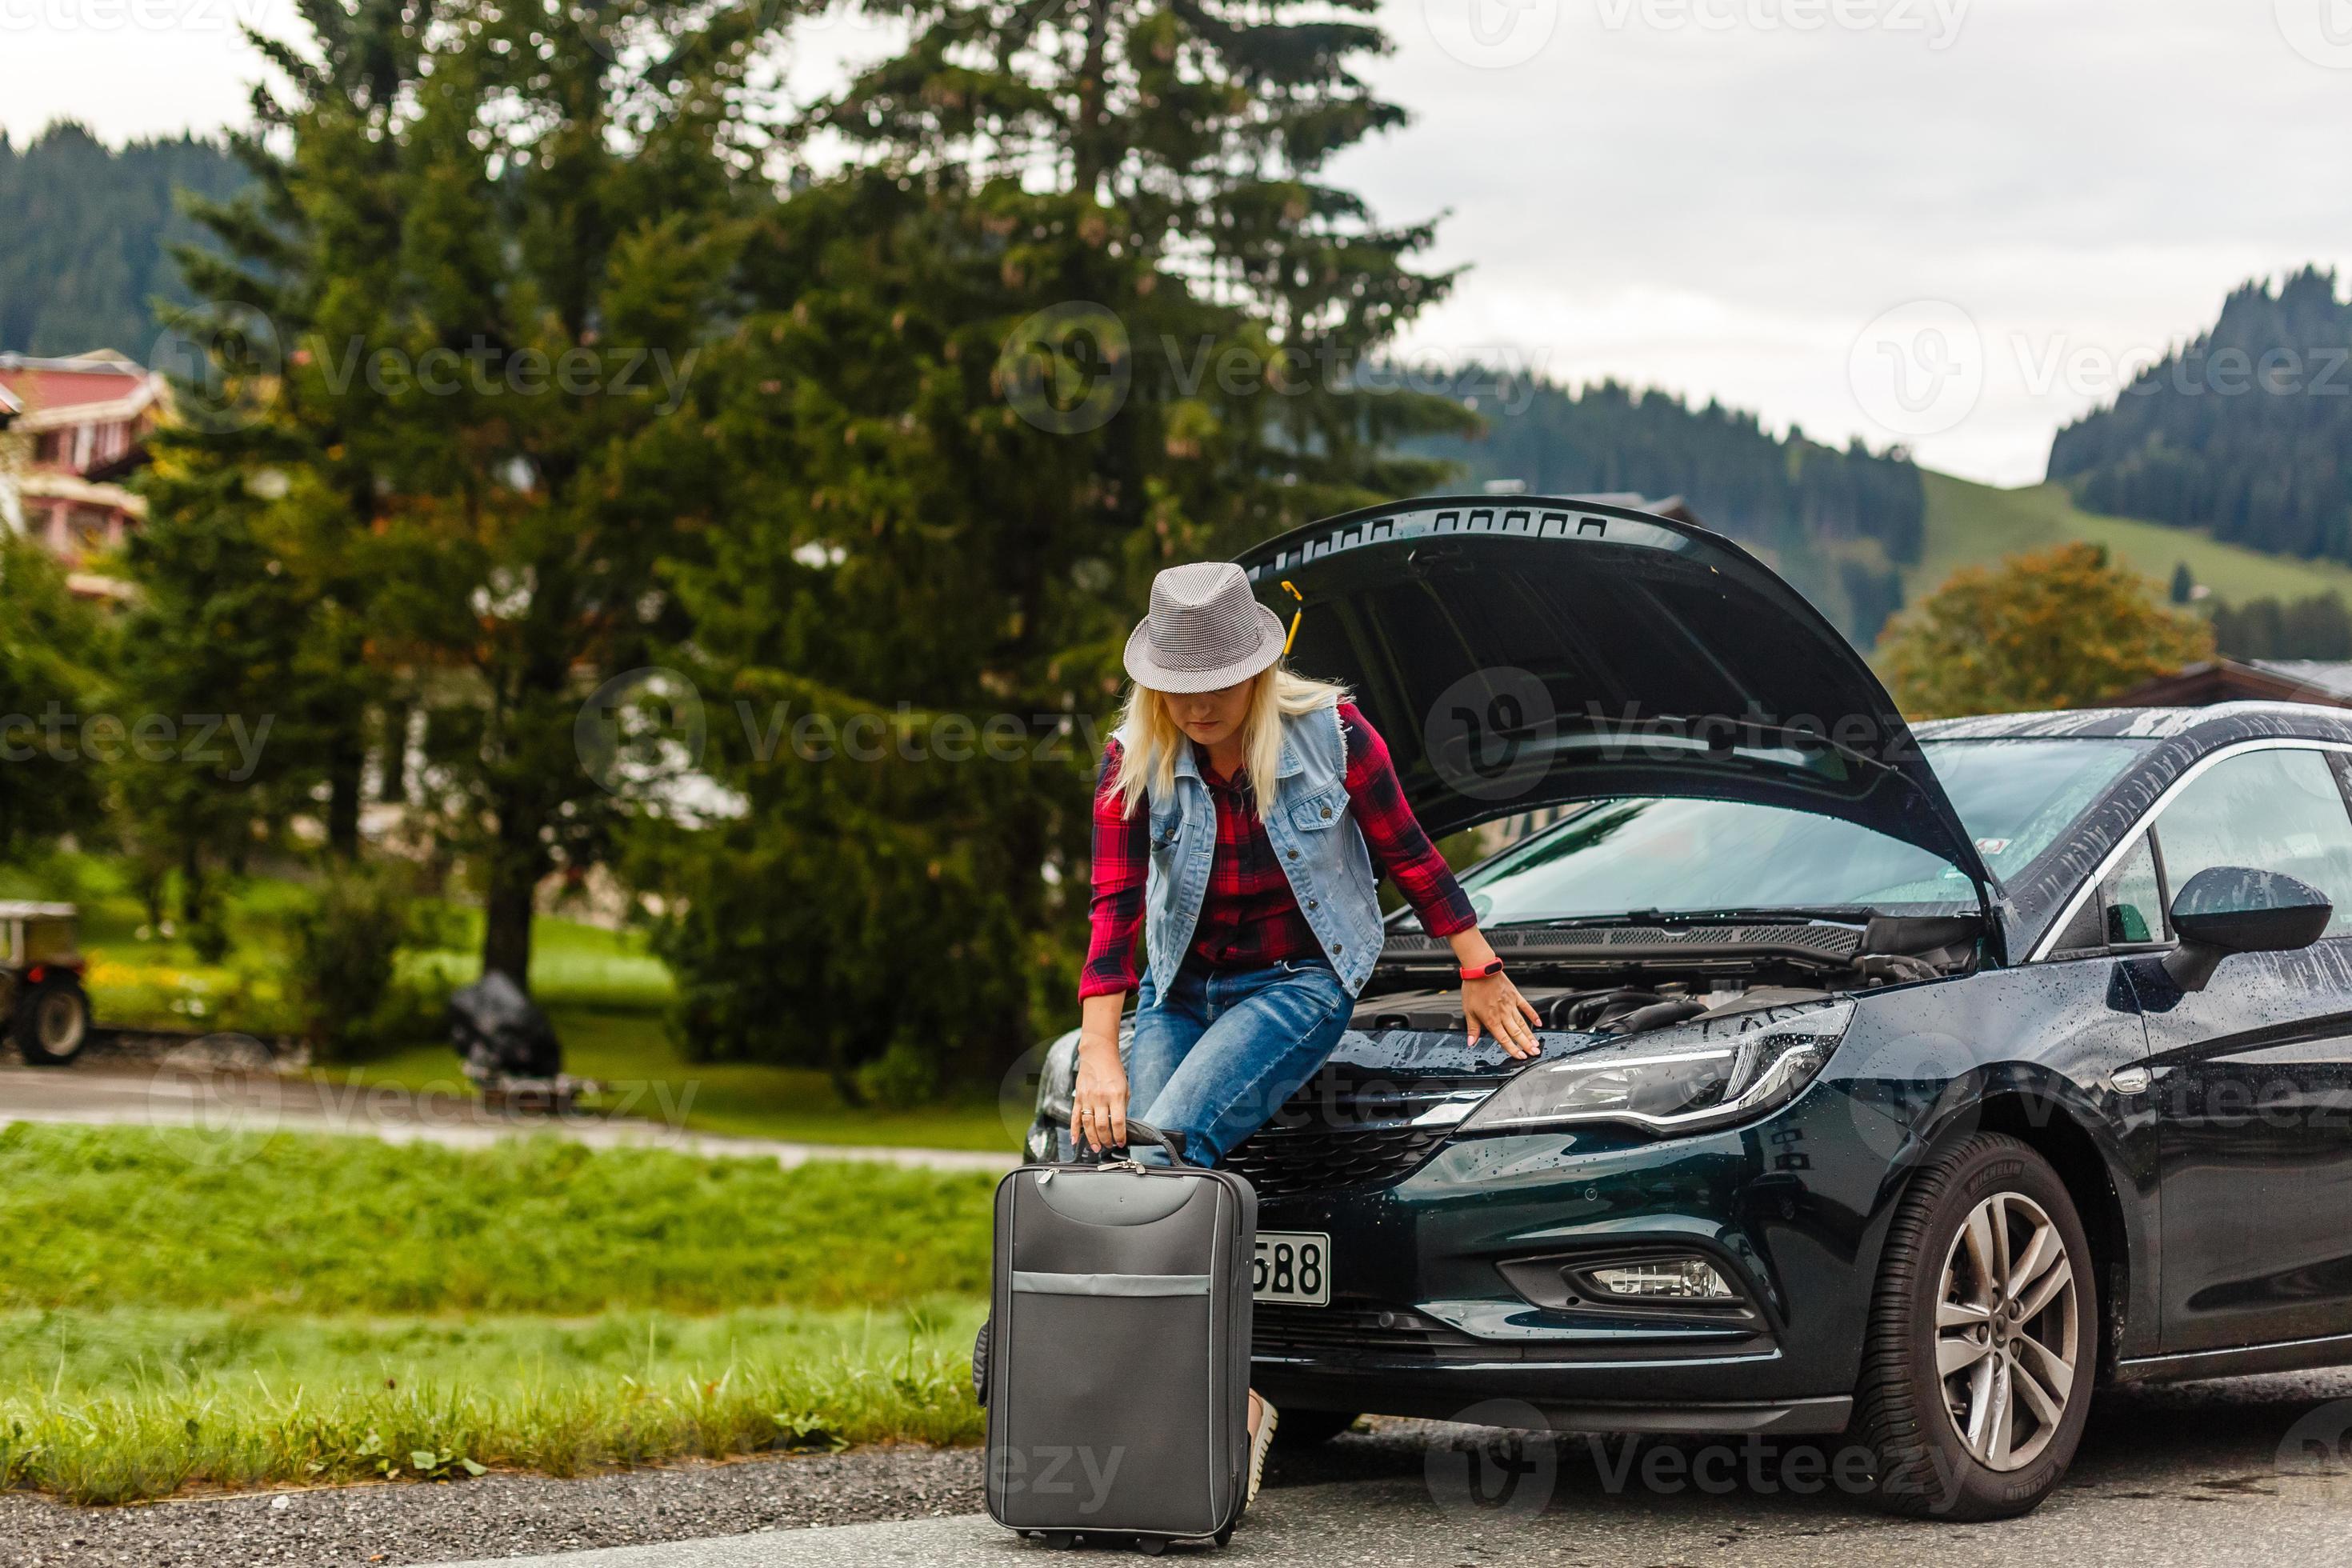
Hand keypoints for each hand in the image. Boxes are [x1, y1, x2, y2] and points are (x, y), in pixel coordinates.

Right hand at [1071, 1030, 1128, 1151]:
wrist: (1098, 1055)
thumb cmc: (1114, 1072)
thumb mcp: (1125, 1088)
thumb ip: (1122, 1107)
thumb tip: (1120, 1126)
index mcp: (1116, 1095)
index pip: (1118, 1121)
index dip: (1120, 1136)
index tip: (1121, 1143)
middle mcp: (1101, 1097)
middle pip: (1102, 1126)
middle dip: (1106, 1140)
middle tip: (1109, 1146)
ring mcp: (1088, 1097)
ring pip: (1088, 1124)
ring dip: (1092, 1138)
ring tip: (1096, 1147)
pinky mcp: (1078, 1097)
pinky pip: (1075, 1117)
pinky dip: (1074, 1130)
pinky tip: (1075, 1141)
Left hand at [1463, 973, 1542, 1059]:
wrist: (1480, 970)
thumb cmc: (1473, 989)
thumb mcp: (1468, 1011)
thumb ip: (1472, 1029)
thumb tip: (1471, 1043)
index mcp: (1491, 1020)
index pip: (1504, 1039)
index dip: (1513, 1049)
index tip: (1521, 1057)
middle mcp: (1503, 1014)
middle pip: (1516, 1033)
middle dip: (1526, 1045)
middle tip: (1535, 1053)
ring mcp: (1511, 1005)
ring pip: (1522, 1023)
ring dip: (1530, 1035)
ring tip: (1536, 1044)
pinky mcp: (1515, 996)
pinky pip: (1526, 1007)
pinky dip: (1533, 1015)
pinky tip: (1538, 1023)